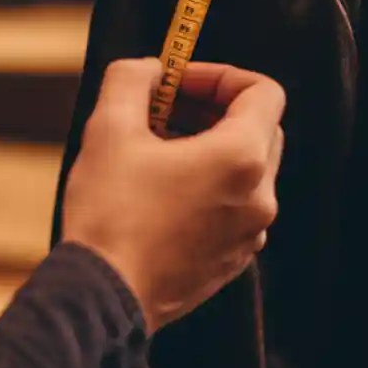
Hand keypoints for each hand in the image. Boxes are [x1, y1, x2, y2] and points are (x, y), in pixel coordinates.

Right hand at [61, 59, 284, 330]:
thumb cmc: (108, 213)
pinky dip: (208, 188)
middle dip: (214, 110)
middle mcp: (260, 197)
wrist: (103, 297)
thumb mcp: (109, 128)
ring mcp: (250, 234)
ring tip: (155, 153)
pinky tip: (159, 194)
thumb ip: (132, 79)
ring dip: (209, 149)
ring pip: (246, 171)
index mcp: (242, 158)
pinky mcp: (232, 261)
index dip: (221, 75)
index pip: (264, 92)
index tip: (177, 83)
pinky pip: (234, 208)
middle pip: (259, 129)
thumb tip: (150, 69)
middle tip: (164, 111)